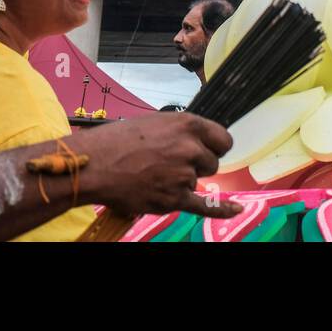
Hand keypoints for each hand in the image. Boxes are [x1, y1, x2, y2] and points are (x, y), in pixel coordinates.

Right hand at [79, 112, 241, 218]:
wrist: (95, 164)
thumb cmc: (119, 140)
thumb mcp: (156, 122)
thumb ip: (181, 132)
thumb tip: (196, 141)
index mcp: (188, 125)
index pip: (223, 139)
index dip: (214, 146)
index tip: (208, 150)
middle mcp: (191, 148)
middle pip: (212, 162)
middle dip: (197, 164)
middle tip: (170, 163)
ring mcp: (184, 175)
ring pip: (199, 181)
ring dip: (183, 180)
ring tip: (155, 173)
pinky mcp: (175, 198)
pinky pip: (205, 206)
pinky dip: (222, 209)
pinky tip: (236, 209)